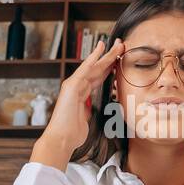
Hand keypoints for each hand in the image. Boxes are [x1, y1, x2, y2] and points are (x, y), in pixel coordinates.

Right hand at [31, 38, 125, 169]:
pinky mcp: (71, 86)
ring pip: (94, 66)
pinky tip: (100, 49)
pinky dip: (92, 59)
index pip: (98, 77)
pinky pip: (85, 69)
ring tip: (118, 45)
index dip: (108, 68)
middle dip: (110, 58)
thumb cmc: (72, 133)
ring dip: (106, 55)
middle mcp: (76, 87)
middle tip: (121, 45)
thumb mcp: (85, 119)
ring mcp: (72, 85)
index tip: (118, 60)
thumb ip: (89, 109)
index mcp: (81, 94)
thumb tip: (96, 107)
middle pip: (97, 69)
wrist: (61, 139)